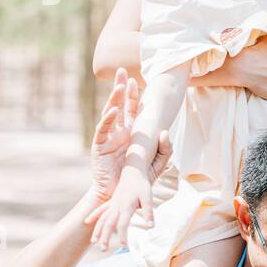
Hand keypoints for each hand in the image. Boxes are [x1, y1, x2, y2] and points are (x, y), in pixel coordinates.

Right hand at [86, 164, 154, 250]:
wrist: (133, 171)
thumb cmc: (141, 185)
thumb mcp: (148, 198)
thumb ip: (148, 212)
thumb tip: (151, 227)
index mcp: (126, 206)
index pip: (123, 224)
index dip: (122, 235)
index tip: (124, 246)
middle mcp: (116, 206)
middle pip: (108, 224)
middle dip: (105, 237)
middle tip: (103, 250)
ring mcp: (112, 204)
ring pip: (102, 219)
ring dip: (97, 231)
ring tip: (94, 242)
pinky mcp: (110, 202)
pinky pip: (100, 210)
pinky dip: (93, 216)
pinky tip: (86, 222)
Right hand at [88, 67, 171, 203]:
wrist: (120, 196)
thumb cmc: (137, 180)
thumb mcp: (156, 164)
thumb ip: (165, 149)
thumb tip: (167, 132)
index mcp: (132, 133)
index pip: (133, 110)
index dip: (135, 95)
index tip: (138, 80)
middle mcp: (119, 132)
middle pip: (119, 105)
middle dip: (121, 88)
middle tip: (122, 70)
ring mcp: (109, 137)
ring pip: (110, 113)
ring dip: (114, 99)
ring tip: (119, 85)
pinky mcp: (99, 146)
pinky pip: (103, 130)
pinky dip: (108, 120)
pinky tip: (113, 111)